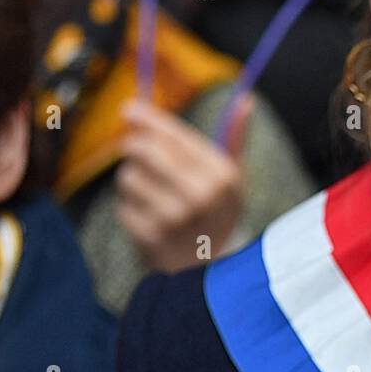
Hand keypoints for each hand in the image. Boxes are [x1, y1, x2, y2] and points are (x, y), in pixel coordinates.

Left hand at [116, 93, 253, 272]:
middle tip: (133, 148)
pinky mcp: (152, 237)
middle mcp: (201, 194)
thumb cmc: (217, 212)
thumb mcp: (233, 177)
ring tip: (152, 193)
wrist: (210, 271)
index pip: (177, 136)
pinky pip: (124, 207)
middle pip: (145, 151)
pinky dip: (131, 209)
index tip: (129, 108)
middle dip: (134, 146)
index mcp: (223, 174)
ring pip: (129, 177)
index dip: (150, 119)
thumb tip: (246, 100)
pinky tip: (149, 218)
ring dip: (133, 181)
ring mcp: (176, 218)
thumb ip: (235, 137)